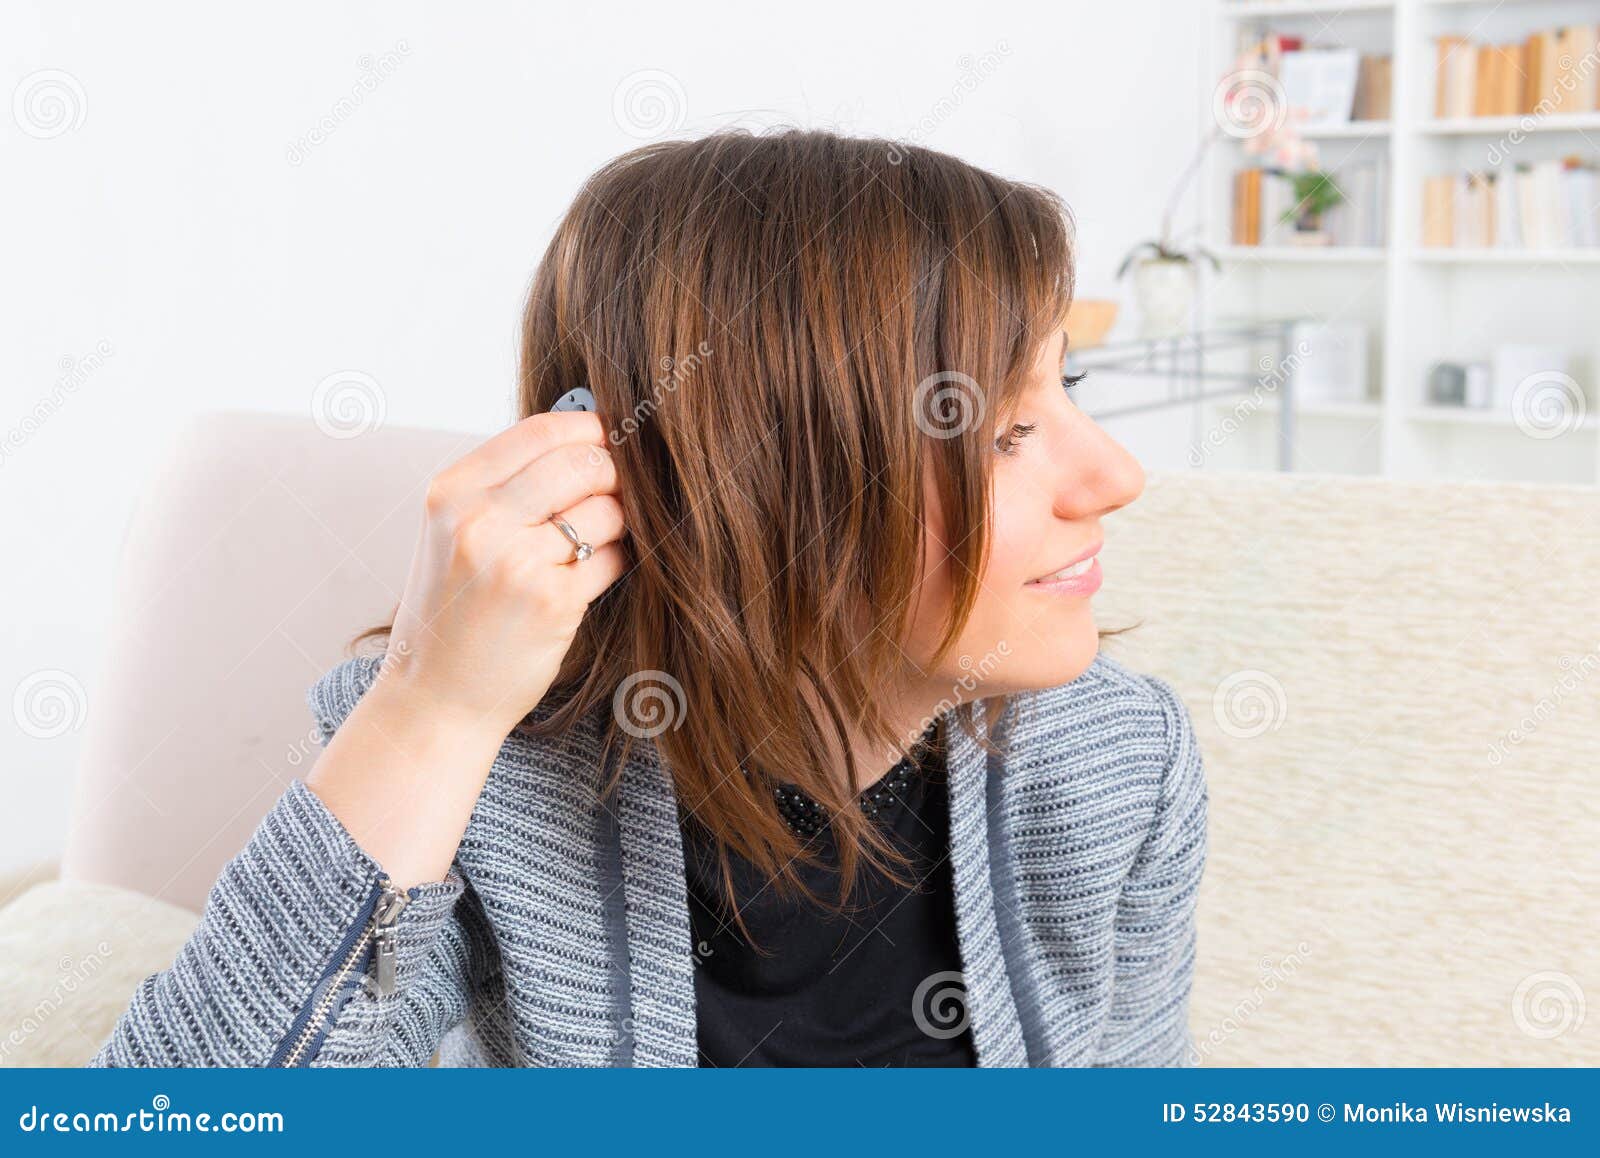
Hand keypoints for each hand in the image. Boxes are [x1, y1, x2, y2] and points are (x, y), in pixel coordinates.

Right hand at [379, 410, 627, 737]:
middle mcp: (479, 521)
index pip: (541, 431)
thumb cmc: (452, 610)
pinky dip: (615, 560)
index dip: (589, 427)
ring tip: (596, 540)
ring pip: (605, 511)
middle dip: (614, 473)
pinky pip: (612, 558)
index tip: (611, 438)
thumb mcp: (453, 532)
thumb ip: (505, 485)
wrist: (434, 698)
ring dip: (617, 521)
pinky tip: (592, 574)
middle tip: (618, 491)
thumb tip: (587, 436)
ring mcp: (516, 562)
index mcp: (451, 492)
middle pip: (582, 463)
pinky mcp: (552, 602)